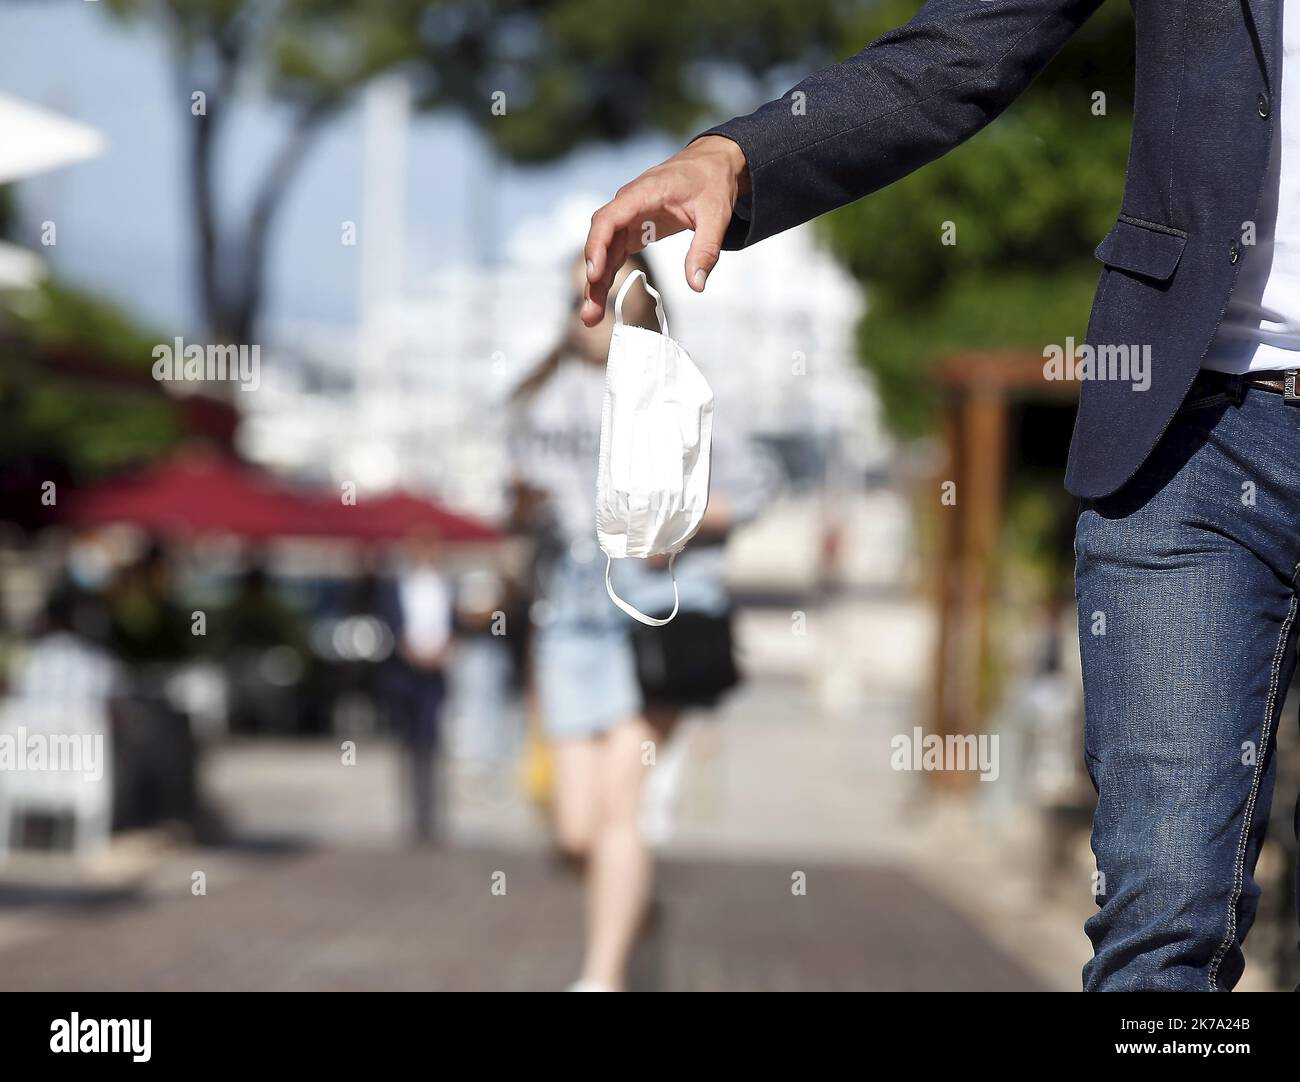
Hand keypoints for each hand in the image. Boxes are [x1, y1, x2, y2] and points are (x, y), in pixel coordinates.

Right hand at [581, 135, 749, 325]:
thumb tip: (696, 284)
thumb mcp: (716, 216)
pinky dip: (608, 275)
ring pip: (605, 251)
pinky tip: (602, 300)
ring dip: (597, 283)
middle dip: (593, 276)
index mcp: (644, 192)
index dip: (597, 246)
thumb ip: (705, 250)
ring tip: (592, 316)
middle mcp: (629, 204)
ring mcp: (629, 217)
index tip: (594, 274)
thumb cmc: (711, 183)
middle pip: (601, 239)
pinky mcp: (634, 229)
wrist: (711, 165)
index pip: (609, 218)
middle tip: (590, 310)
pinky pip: (615, 253)